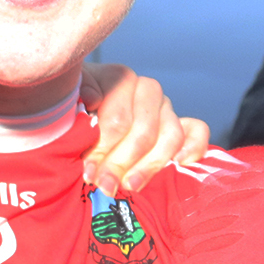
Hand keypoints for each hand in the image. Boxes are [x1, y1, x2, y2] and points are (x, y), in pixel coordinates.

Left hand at [81, 63, 209, 195]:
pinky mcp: (180, 124)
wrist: (79, 113)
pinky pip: (197, 130)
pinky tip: (181, 164)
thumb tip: (93, 99)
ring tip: (129, 185)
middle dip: (121, 163)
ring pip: (169, 136)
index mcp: (120, 78)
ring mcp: (165, 108)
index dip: (102, 149)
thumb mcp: (67, 99)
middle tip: (104, 185)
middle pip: (143, 132)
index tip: (88, 171)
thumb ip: (78, 95)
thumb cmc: (71, 108)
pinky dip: (194, 146)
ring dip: (149, 166)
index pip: (118, 119)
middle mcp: (147, 91)